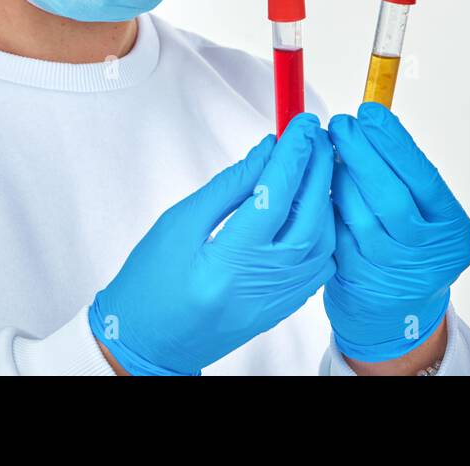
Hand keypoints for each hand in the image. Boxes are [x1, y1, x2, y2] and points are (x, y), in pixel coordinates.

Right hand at [89, 112, 335, 374]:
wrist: (145, 344)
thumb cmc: (150, 284)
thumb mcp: (179, 223)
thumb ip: (230, 186)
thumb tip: (267, 153)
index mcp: (227, 262)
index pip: (275, 196)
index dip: (293, 154)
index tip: (302, 124)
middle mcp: (259, 286)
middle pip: (308, 217)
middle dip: (317, 170)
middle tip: (316, 136)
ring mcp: (275, 302)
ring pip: (322, 243)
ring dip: (324, 200)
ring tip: (315, 166)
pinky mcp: (281, 310)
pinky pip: (318, 267)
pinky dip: (322, 233)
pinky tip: (313, 210)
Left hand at [323, 102, 469, 362]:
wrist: (397, 313)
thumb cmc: (409, 246)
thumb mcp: (425, 215)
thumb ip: (405, 176)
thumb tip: (371, 122)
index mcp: (452, 231)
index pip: (423, 178)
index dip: (394, 143)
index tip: (371, 112)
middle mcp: (426, 254)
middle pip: (390, 197)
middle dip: (361, 154)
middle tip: (341, 124)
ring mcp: (391, 271)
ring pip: (359, 215)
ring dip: (340, 177)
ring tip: (331, 150)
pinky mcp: (357, 280)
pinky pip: (336, 233)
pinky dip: (327, 205)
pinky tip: (320, 183)